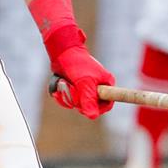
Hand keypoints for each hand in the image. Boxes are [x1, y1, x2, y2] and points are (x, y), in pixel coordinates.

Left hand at [28, 0, 113, 119]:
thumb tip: (92, 116)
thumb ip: (88, 99)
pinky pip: (69, 101)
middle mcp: (97, 87)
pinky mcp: (75, 89)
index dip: (97, 108)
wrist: (62, 51)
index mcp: (106, 84)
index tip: (86, 104)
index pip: (107, 105)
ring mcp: (85, 89)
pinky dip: (62, 95)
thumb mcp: (84, 82)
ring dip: (67, 97)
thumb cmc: (77, 64)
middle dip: (77, 100)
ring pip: (77, 104)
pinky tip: (60, 85)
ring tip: (64, 83)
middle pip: (89, 106)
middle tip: (71, 89)